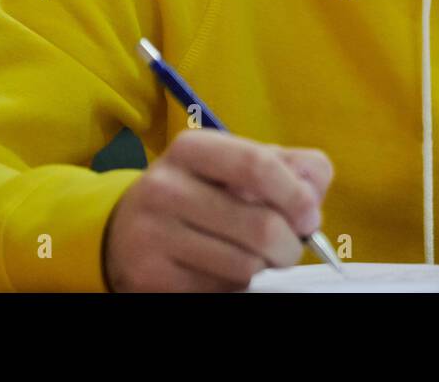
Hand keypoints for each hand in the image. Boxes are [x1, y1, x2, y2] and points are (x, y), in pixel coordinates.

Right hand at [102, 131, 332, 291]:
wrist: (125, 229)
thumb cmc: (201, 192)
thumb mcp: (236, 165)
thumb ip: (288, 166)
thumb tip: (314, 196)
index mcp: (192, 149)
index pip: (258, 165)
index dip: (296, 195)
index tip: (311, 217)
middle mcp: (165, 188)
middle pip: (261, 225)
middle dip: (289, 244)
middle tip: (287, 248)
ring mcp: (153, 235)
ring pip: (245, 264)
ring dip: (262, 267)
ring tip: (250, 255)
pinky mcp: (150, 278)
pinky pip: (221, 289)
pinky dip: (235, 284)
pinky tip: (220, 268)